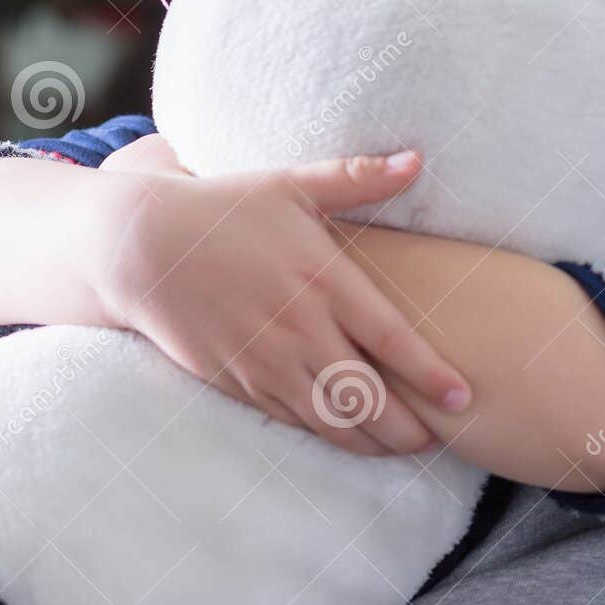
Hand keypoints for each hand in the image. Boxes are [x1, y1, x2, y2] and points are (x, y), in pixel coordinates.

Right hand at [91, 138, 471, 454]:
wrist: (141, 248)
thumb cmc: (223, 209)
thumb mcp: (290, 184)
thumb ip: (357, 179)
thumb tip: (418, 159)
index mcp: (322, 279)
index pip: (391, 340)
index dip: (431, 375)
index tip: (464, 397)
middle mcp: (298, 328)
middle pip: (367, 396)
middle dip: (408, 427)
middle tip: (439, 436)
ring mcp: (266, 361)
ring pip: (331, 420)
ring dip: (372, 441)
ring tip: (404, 445)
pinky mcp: (238, 382)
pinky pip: (293, 421)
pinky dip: (327, 436)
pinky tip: (351, 438)